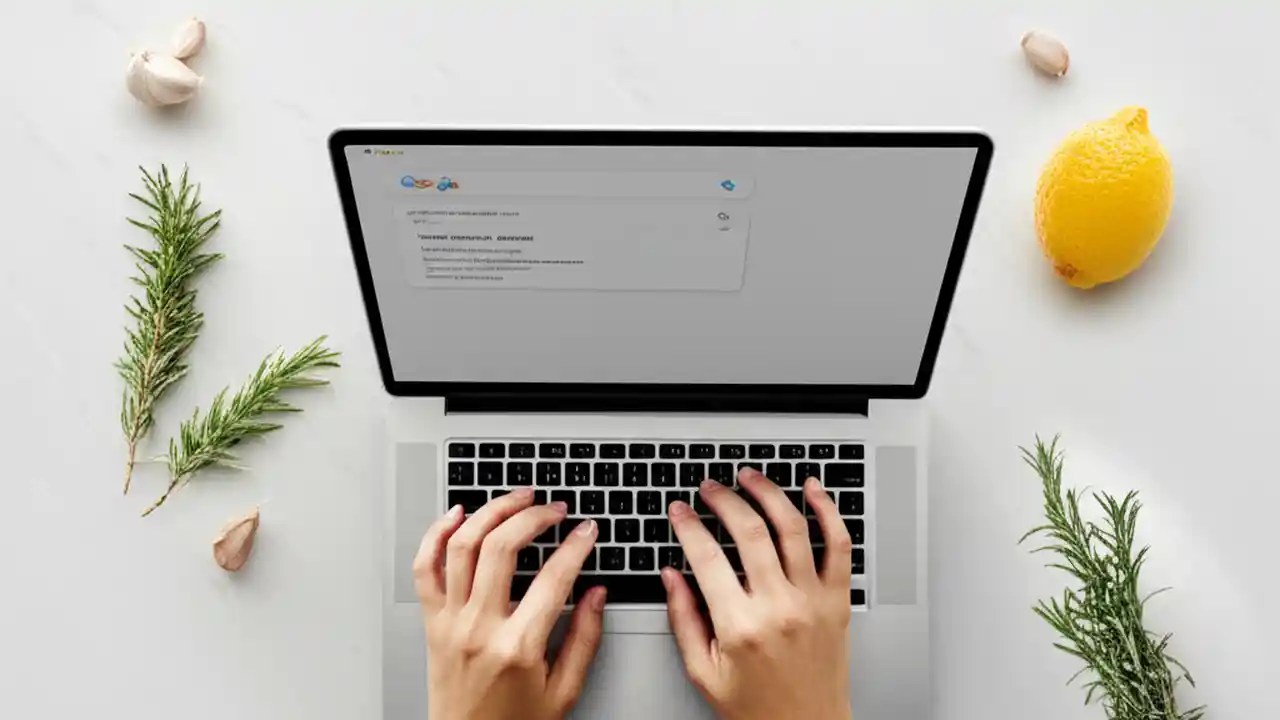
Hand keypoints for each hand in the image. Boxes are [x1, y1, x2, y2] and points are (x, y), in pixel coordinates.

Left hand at [414, 489, 605, 719]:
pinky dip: (436, 534)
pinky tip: (457, 515)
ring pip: (462, 546)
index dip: (576, 546)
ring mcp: (449, 622)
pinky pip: (424, 568)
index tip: (587, 530)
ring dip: (491, 512)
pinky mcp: (431, 623)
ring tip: (515, 499)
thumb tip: (597, 594)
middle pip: (503, 548)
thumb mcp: (563, 692)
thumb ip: (585, 639)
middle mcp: (478, 628)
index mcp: (517, 648)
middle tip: (554, 508)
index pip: (553, 578)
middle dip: (534, 516)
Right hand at [663, 468, 853, 719]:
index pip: (706, 557)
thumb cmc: (758, 709)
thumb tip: (671, 575)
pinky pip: (839, 545)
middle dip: (723, 499)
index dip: (687, 525)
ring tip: (749, 478)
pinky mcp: (838, 600)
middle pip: (749, 531)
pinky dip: (828, 511)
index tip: (679, 511)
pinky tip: (812, 490)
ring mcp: (813, 600)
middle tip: (709, 488)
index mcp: (740, 626)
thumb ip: (683, 619)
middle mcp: (779, 607)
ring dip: (768, 492)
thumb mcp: (704, 672)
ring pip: (792, 527)